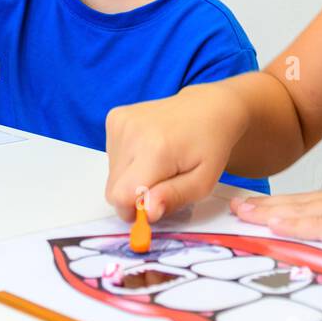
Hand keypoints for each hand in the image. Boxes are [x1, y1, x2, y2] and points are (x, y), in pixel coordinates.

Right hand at [104, 81, 248, 221]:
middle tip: (161, 182)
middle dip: (134, 195)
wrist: (207, 108)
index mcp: (155, 150)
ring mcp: (120, 122)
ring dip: (132, 177)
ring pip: (112, 173)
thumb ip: (173, 199)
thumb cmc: (209, 147)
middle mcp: (132, 133)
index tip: (152, 206)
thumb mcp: (202, 182)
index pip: (120, 196)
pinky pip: (112, 156)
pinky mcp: (115, 118)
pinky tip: (148, 148)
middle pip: (113, 188)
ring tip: (158, 161)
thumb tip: (148, 212)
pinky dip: (128, 160)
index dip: (133, 209)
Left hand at [231, 181, 321, 257]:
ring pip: (299, 210)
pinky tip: (270, 224)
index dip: (288, 204)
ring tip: (241, 212)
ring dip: (267, 212)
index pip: (316, 201)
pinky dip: (291, 224)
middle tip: (238, 205)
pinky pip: (315, 225)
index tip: (266, 205)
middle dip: (267, 205)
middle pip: (299, 202)